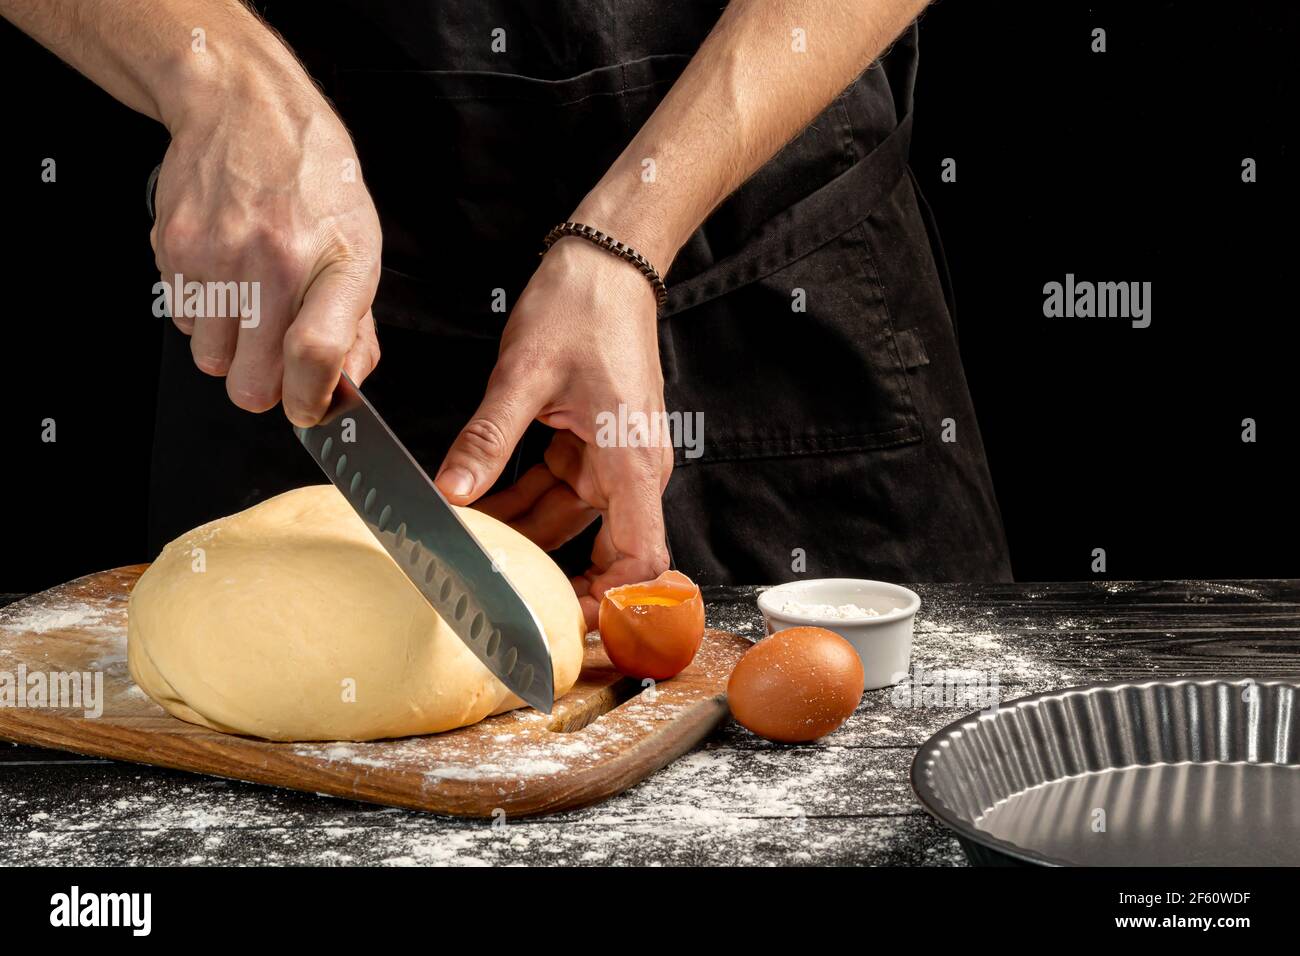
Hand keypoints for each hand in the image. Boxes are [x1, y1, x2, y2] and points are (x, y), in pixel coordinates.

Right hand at [150, 62, 381, 425]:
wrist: (246, 108)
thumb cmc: (314, 179)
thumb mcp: (360, 247)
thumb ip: (355, 326)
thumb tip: (344, 384)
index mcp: (330, 263)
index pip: (314, 356)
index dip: (310, 400)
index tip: (309, 408)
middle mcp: (270, 263)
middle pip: (249, 383)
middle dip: (265, 384)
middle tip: (278, 356)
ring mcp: (214, 257)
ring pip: (210, 360)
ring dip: (232, 349)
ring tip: (252, 305)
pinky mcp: (172, 250)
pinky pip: (185, 321)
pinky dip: (206, 314)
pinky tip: (226, 275)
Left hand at [438, 239, 673, 626]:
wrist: (608, 262)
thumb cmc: (582, 308)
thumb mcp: (524, 375)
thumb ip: (489, 439)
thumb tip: (453, 493)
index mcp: (632, 462)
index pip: (642, 559)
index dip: (616, 603)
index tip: (574, 625)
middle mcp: (631, 470)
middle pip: (604, 552)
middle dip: (556, 579)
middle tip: (504, 601)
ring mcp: (613, 459)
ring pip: (569, 523)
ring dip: (525, 538)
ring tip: (471, 550)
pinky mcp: (594, 445)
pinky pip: (559, 491)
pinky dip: (523, 503)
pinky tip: (479, 509)